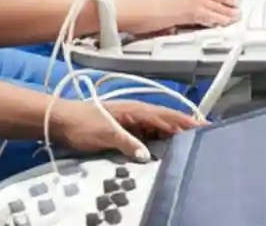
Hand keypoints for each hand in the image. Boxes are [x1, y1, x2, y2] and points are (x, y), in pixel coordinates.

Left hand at [53, 98, 204, 160]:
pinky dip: (160, 141)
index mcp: (135, 110)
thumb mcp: (105, 134)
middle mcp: (135, 113)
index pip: (167, 115)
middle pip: (166, 121)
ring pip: (158, 129)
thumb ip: (128, 144)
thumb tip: (147, 155)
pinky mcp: (124, 131)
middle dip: (185, 128)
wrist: (59, 121)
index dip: (186, 121)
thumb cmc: (81, 123)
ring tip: (192, 145)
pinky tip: (166, 150)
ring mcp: (130, 122)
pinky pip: (148, 136)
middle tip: (206, 138)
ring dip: (174, 135)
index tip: (205, 126)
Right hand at [113, 0, 240, 33]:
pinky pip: (207, 19)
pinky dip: (217, 21)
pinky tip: (222, 24)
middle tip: (237, 7)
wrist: (131, 2)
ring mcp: (190, 3)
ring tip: (234, 18)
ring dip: (225, 13)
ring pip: (214, 9)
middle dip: (226, 3)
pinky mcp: (188, 16)